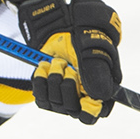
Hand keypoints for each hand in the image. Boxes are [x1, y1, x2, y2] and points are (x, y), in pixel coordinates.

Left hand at [16, 0, 122, 123]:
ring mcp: (63, 94)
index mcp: (99, 88)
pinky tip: (44, 66)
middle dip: (68, 87)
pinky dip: (40, 81)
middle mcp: (80, 95)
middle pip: (73, 110)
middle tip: (68, 67)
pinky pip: (40, 98)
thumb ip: (96, 72)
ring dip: (54, 80)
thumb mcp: (92, 50)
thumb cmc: (81, 35)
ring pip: (56, 104)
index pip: (94, 114)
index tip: (84, 98)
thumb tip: (99, 97)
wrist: (58, 24)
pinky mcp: (46, 91)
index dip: (89, 111)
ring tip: (57, 62)